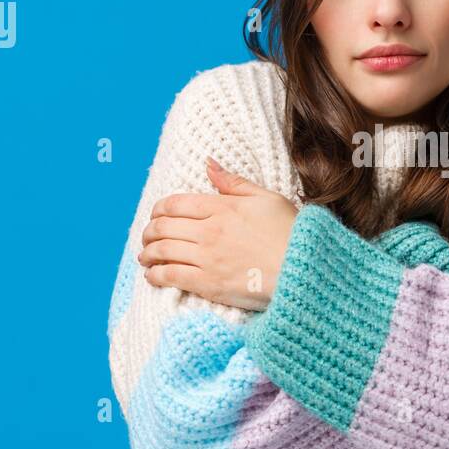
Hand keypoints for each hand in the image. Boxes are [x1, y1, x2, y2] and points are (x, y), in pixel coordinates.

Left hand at [139, 157, 297, 310]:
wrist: (303, 270)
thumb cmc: (291, 233)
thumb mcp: (266, 198)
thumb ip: (234, 183)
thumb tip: (209, 164)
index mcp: (222, 208)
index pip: (176, 204)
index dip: (160, 209)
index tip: (157, 215)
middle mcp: (209, 231)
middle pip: (164, 227)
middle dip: (149, 231)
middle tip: (147, 237)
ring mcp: (207, 258)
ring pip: (162, 251)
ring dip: (147, 253)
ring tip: (145, 256)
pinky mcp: (209, 284)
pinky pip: (171, 277)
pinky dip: (156, 275)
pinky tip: (152, 276)